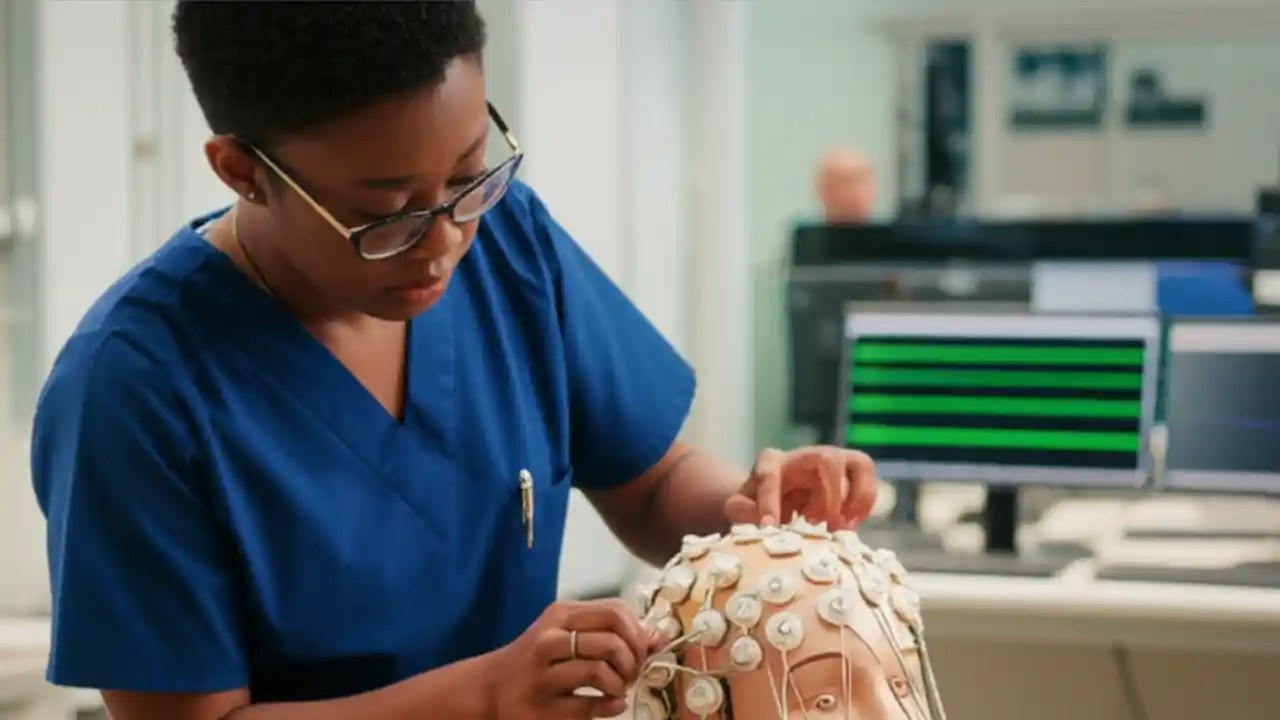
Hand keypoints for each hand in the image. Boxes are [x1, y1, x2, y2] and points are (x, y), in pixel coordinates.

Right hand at [487, 599, 663, 719]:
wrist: (493, 687)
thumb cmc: (539, 657)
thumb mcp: (569, 633)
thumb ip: (609, 630)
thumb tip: (658, 637)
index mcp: (560, 615)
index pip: (615, 612)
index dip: (637, 633)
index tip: (640, 650)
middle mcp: (548, 640)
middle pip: (612, 641)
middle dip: (632, 661)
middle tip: (630, 673)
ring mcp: (543, 674)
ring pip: (599, 671)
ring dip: (620, 684)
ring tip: (618, 688)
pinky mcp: (542, 708)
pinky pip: (589, 705)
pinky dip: (611, 706)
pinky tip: (611, 704)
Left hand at [724, 446, 877, 528]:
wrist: (776, 500)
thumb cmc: (758, 503)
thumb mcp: (740, 507)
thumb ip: (740, 510)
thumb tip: (762, 521)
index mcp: (771, 461)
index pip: (769, 474)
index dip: (769, 501)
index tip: (769, 527)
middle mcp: (807, 456)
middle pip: (828, 458)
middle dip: (829, 494)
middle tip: (817, 523)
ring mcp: (834, 462)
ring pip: (860, 464)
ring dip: (854, 498)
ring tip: (838, 526)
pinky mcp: (852, 475)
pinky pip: (870, 481)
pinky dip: (864, 506)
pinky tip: (847, 527)